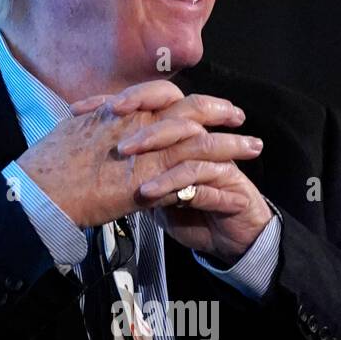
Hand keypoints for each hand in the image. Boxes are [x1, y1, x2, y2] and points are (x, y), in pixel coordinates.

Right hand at [12, 81, 261, 228]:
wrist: (42, 189)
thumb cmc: (50, 165)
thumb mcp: (77, 131)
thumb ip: (97, 122)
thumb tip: (101, 116)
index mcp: (124, 112)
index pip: (168, 96)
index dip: (191, 98)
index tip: (209, 103)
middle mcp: (141, 125)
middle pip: (193, 110)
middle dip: (221, 112)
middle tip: (240, 117)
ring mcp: (148, 153)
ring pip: (202, 142)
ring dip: (232, 145)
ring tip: (253, 148)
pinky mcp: (152, 182)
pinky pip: (193, 178)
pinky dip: (217, 179)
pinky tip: (234, 183)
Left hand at [114, 115, 273, 263]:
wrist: (232, 240)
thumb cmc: (196, 214)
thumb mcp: (159, 196)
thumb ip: (141, 178)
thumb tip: (108, 165)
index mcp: (186, 137)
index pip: (164, 104)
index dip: (137, 100)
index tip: (107, 109)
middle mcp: (204, 142)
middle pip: (179, 118)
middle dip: (147, 128)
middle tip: (121, 146)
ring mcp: (218, 161)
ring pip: (191, 146)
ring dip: (159, 158)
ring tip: (131, 170)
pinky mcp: (230, 184)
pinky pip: (200, 180)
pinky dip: (174, 186)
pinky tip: (151, 195)